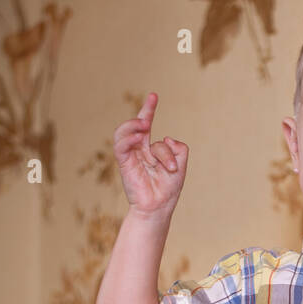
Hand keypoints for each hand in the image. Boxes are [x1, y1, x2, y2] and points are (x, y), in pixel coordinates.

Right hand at [113, 92, 187, 218]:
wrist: (158, 208)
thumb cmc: (168, 190)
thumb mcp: (181, 166)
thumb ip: (179, 149)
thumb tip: (167, 137)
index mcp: (150, 149)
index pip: (146, 125)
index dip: (149, 109)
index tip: (154, 95)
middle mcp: (139, 150)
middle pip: (135, 125)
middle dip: (143, 114)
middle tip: (149, 122)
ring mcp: (130, 156)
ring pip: (127, 132)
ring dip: (136, 126)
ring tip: (145, 128)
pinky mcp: (124, 163)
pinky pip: (121, 145)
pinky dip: (129, 138)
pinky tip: (139, 137)